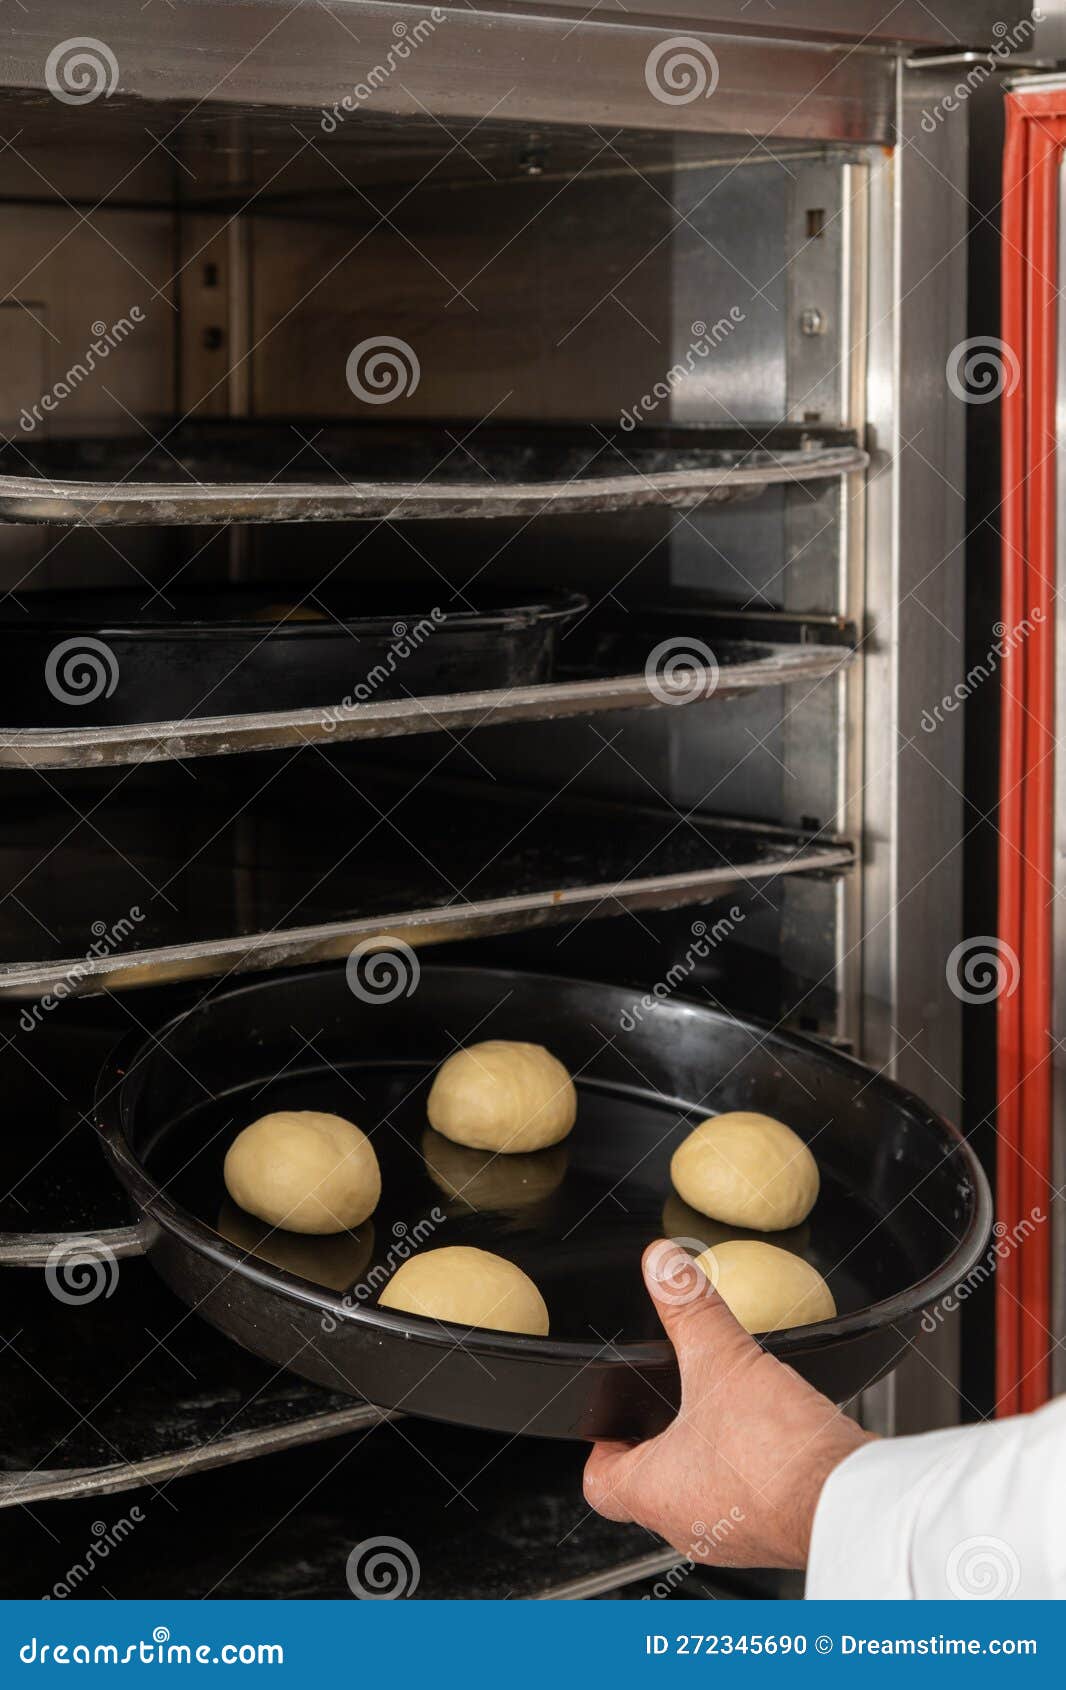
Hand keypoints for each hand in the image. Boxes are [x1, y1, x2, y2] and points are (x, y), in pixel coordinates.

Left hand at [583, 1240, 874, 1568]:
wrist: (849, 1503)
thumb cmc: (778, 1456)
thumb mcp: (723, 1361)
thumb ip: (688, 1308)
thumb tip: (661, 1266)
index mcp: (655, 1492)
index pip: (600, 1483)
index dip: (600, 1446)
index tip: (611, 1420)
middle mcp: (687, 1525)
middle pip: (648, 1491)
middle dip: (656, 1446)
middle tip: (665, 1407)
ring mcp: (734, 1537)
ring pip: (699, 1499)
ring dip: (705, 1460)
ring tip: (721, 1415)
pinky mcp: (775, 1532)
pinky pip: (746, 1503)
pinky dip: (749, 1471)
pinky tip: (770, 1438)